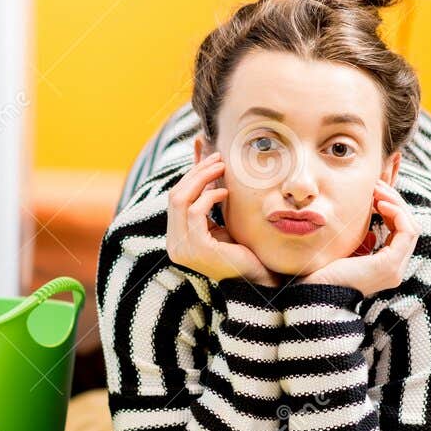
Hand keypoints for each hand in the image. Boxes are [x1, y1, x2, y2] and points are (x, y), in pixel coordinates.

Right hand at [166, 152, 279, 285]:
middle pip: (175, 195)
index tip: (211, 159)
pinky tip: (225, 192)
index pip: (174, 198)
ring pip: (181, 200)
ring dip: (202, 179)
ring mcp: (182, 248)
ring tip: (222, 168)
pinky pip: (195, 213)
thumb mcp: (218, 216)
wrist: (256, 278)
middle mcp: (174, 245)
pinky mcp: (197, 248)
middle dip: (196, 173)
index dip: (191, 175)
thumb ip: (206, 191)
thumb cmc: (240, 248)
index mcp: (176, 238)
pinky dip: (209, 197)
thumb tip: (200, 153)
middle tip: (218, 158)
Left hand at [298, 180, 417, 295]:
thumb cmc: (321, 272)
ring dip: (396, 203)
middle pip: (409, 226)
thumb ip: (362, 239)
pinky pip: (407, 231)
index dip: (391, 208)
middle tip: (376, 185)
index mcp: (386, 265)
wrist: (311, 292)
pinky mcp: (390, 265)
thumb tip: (371, 224)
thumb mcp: (346, 249)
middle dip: (395, 201)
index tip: (372, 193)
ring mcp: (395, 268)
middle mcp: (395, 268)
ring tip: (377, 191)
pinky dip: (398, 213)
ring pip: (411, 226)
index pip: (401, 231)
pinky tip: (381, 203)